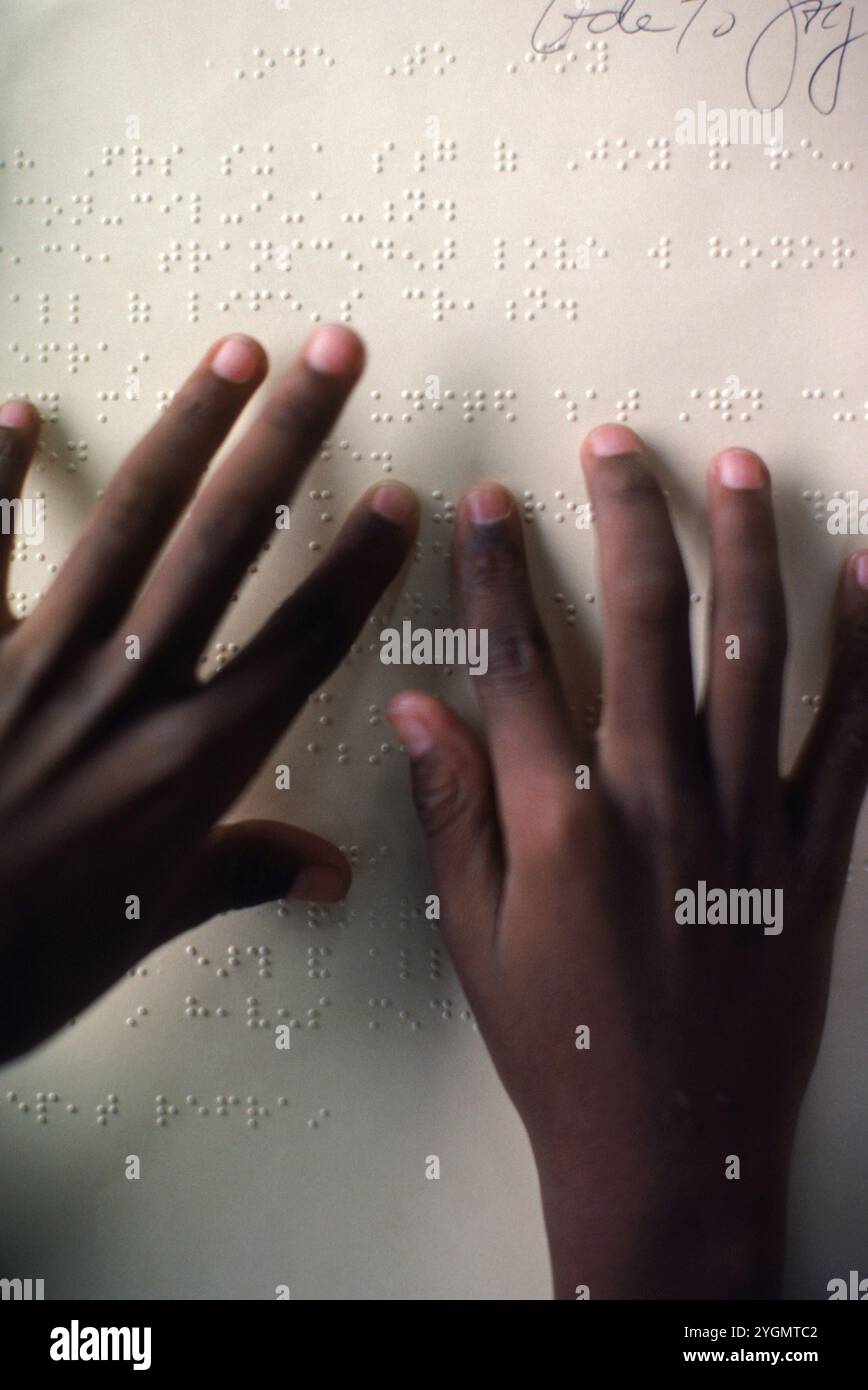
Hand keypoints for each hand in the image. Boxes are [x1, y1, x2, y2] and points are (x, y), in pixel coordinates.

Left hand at [0, 326, 417, 1061]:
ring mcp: (39, 664)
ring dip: (189, 429)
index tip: (396, 502)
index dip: (355, 565)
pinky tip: (14, 414)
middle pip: (228, 545)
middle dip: (290, 440)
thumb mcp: (148, 924)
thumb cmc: (20, 960)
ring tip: (234, 356)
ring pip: (131, 523)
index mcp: (190, 764)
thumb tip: (328, 874)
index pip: (302, 641)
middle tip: (332, 356)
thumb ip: (242, 876)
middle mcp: (128, 694)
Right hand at [388, 424, 866, 1298]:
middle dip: (626, 519)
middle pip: (641, 626)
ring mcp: (745, 823)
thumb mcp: (476, 938)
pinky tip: (866, 575)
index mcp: (561, 823)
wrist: (674, 1148)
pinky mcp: (809, 855)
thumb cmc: (562, 1047)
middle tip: (615, 445)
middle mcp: (658, 802)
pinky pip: (851, 735)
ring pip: (752, 655)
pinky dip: (866, 650)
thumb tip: (418, 710)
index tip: (486, 504)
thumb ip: (453, 813)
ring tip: (736, 468)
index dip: (493, 572)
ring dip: (744, 552)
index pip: (515, 662)